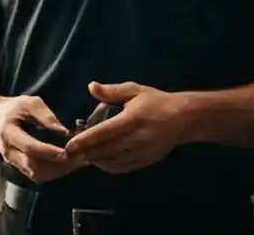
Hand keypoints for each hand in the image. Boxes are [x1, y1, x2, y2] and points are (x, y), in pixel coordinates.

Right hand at [0, 95, 86, 182]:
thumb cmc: (12, 110)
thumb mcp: (26, 103)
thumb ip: (45, 115)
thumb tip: (64, 131)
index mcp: (8, 133)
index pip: (28, 147)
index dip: (48, 151)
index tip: (67, 151)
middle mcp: (9, 153)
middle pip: (34, 166)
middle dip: (58, 164)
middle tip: (80, 158)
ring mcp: (15, 163)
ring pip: (38, 174)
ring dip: (60, 170)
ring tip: (80, 161)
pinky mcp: (21, 168)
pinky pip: (39, 175)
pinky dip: (56, 172)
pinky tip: (70, 164)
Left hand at [64, 81, 190, 174]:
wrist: (184, 119)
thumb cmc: (156, 102)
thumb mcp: (135, 90)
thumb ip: (112, 91)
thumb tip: (91, 86)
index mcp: (133, 118)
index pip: (104, 132)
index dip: (85, 140)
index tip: (69, 145)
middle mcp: (138, 138)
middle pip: (106, 150)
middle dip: (86, 153)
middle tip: (69, 153)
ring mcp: (143, 152)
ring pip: (113, 161)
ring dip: (95, 160)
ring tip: (82, 156)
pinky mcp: (147, 161)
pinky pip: (124, 167)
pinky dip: (109, 166)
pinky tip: (99, 161)